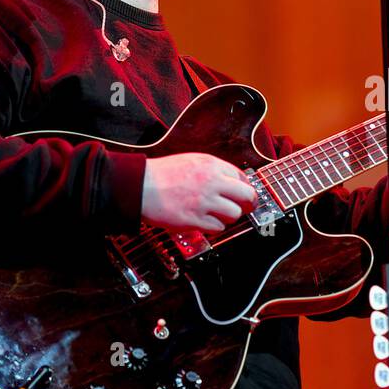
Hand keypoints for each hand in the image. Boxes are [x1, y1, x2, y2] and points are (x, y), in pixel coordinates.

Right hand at [141, 153, 256, 231]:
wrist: (140, 186)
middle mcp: (211, 182)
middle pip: (247, 196)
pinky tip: (205, 221)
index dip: (245, 188)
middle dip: (248, 204)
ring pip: (234, 214)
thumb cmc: (163, 174)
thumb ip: (214, 170)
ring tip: (218, 214)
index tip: (245, 195)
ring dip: (229, 216)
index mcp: (212, 165)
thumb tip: (235, 182)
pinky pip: (218, 227)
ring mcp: (204, 202)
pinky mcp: (194, 220)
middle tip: (246, 208)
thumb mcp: (192, 161)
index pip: (242, 178)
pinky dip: (214, 226)